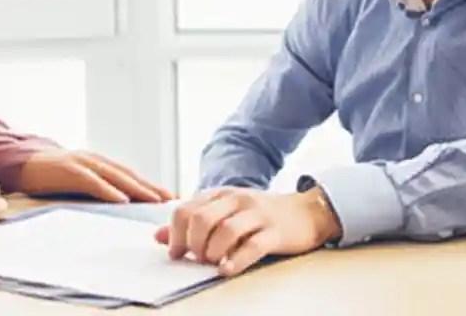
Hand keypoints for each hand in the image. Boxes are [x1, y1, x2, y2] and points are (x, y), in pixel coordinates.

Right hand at [18, 149, 173, 202]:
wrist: (21, 162)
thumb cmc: (50, 175)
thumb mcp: (77, 179)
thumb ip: (95, 186)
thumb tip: (117, 203)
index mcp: (99, 164)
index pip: (129, 175)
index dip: (149, 185)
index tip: (168, 197)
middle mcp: (95, 160)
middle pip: (129, 174)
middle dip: (151, 187)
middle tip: (170, 200)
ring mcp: (83, 163)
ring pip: (116, 176)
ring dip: (137, 188)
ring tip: (155, 200)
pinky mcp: (69, 169)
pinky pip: (93, 181)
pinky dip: (109, 190)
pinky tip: (122, 199)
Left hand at [153, 187, 341, 276]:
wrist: (306, 212)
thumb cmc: (261, 216)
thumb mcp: (225, 213)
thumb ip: (194, 223)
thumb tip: (158, 238)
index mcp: (221, 195)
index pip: (186, 209)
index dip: (175, 234)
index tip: (177, 254)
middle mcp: (238, 200)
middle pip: (202, 219)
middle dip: (192, 244)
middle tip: (195, 259)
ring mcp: (258, 215)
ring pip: (225, 231)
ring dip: (212, 252)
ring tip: (212, 263)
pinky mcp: (275, 232)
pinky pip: (252, 246)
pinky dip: (235, 260)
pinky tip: (226, 270)